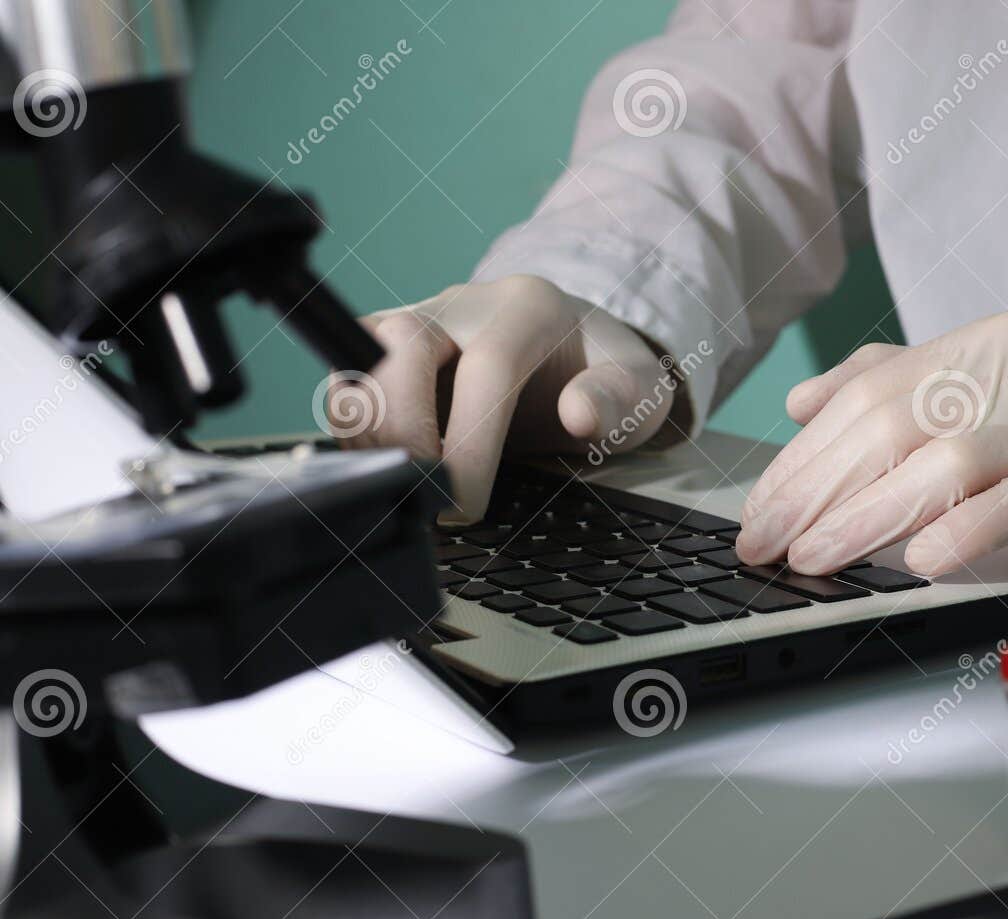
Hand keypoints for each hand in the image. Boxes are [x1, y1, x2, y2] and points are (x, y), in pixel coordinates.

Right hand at [327, 276, 673, 520]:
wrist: (571, 343)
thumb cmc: (599, 371)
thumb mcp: (637, 386)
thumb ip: (618, 398)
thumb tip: (580, 414)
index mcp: (528, 308)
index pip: (488, 369)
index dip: (469, 443)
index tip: (464, 502)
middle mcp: (463, 303)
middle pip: (404, 347)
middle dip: (404, 430)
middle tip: (423, 492)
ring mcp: (418, 317)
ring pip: (360, 357)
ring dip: (368, 430)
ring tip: (400, 484)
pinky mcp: (385, 344)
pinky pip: (347, 376)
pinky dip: (354, 427)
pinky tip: (385, 467)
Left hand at [736, 309, 1007, 575]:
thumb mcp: (988, 393)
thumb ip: (898, 386)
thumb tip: (805, 404)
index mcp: (975, 347)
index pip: (865, 397)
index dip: (801, 458)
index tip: (757, 513)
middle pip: (890, 424)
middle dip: (813, 490)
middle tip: (765, 544)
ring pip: (943, 459)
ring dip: (866, 514)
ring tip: (815, 559)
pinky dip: (965, 531)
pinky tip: (918, 563)